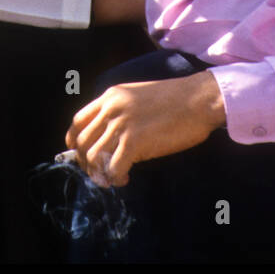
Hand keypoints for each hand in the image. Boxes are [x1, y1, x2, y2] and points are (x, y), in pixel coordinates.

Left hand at [65, 72, 225, 187]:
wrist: (199, 99)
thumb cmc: (175, 100)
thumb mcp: (138, 95)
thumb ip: (119, 110)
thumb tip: (108, 135)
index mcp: (111, 96)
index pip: (78, 122)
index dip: (75, 142)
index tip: (82, 155)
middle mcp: (111, 109)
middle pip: (82, 142)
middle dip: (86, 162)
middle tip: (100, 171)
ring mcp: (122, 125)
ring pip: (94, 157)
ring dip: (100, 172)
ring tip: (114, 176)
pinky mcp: (135, 141)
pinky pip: (113, 167)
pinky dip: (115, 177)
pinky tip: (125, 177)